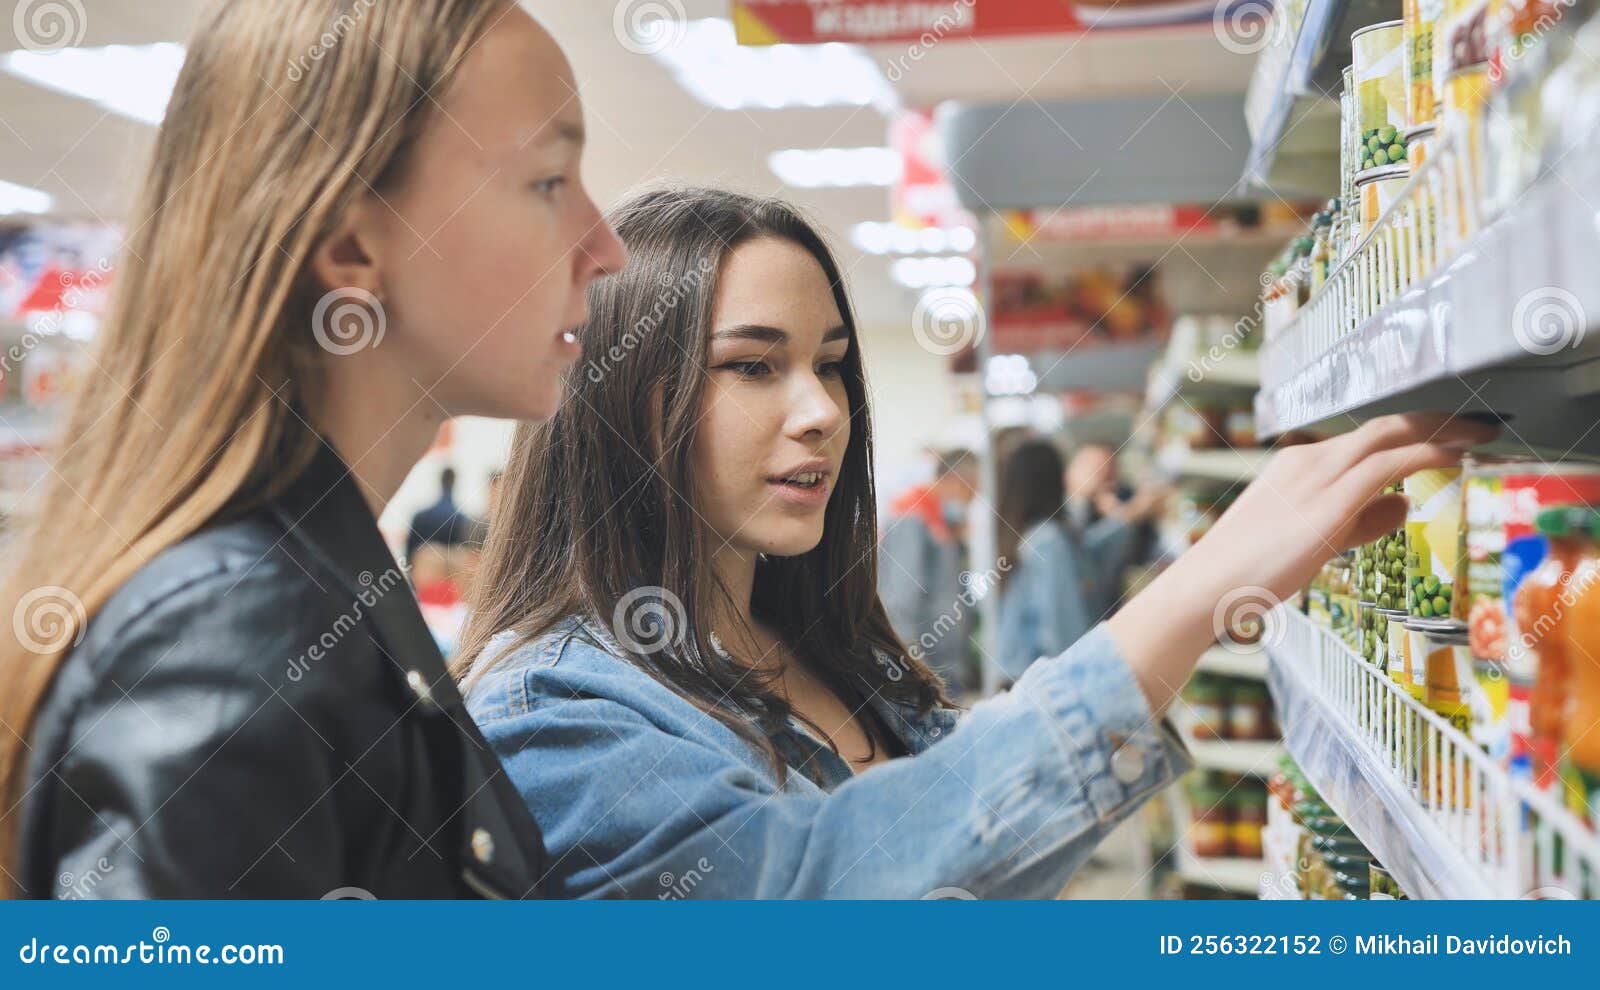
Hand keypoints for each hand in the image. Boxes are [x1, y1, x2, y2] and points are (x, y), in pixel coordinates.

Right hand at [1105, 413, 1497, 711]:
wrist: (1208, 586)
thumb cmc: (1251, 571)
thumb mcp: (1314, 540)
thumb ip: (1361, 520)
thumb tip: (1405, 503)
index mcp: (1297, 464)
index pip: (1365, 438)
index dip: (1412, 430)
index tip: (1449, 432)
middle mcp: (1308, 460)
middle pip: (1384, 426)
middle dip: (1435, 420)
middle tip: (1477, 422)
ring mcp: (1317, 476)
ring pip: (1390, 436)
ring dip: (1441, 430)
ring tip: (1481, 432)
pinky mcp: (1330, 502)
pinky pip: (1389, 465)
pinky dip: (1428, 453)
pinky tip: (1457, 455)